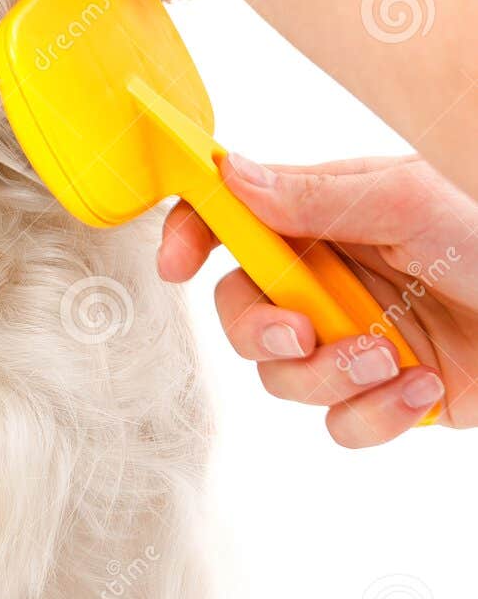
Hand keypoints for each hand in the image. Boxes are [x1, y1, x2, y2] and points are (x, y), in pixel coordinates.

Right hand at [158, 152, 477, 446]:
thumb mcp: (405, 199)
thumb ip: (314, 197)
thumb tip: (231, 173)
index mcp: (321, 215)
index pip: (231, 216)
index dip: (190, 233)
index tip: (176, 263)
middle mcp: (327, 277)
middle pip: (241, 311)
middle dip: (259, 330)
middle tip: (298, 333)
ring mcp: (353, 339)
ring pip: (284, 378)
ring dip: (330, 376)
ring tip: (389, 359)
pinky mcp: (385, 397)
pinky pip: (341, 425)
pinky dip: (376, 415)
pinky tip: (422, 390)